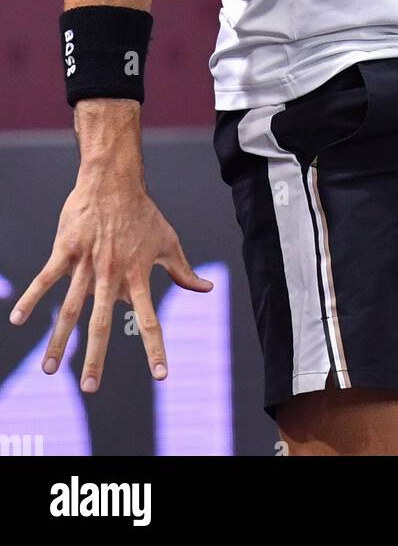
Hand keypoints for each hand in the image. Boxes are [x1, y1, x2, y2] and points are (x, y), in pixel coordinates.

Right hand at [8, 168, 212, 393]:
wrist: (114, 181)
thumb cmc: (143, 213)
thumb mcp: (168, 241)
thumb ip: (183, 270)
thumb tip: (207, 288)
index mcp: (138, 276)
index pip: (150, 319)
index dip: (155, 348)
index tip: (161, 375)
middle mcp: (112, 274)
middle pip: (103, 322)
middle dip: (96, 357)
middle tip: (90, 388)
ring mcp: (87, 262)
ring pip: (70, 308)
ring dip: (59, 340)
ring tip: (49, 370)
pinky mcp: (66, 249)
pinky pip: (47, 278)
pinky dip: (32, 298)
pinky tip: (18, 320)